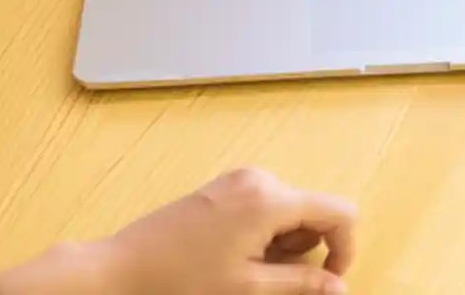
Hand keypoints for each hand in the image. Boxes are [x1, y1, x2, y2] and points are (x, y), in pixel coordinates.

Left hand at [0, 168, 357, 294]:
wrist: (119, 269)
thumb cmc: (177, 278)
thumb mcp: (248, 287)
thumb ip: (301, 284)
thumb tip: (338, 287)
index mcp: (270, 200)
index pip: (339, 213)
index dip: (345, 248)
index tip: (331, 280)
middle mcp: (260, 180)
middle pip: (314, 212)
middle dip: (305, 250)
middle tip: (272, 281)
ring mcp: (242, 181)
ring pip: (292, 212)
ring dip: (284, 245)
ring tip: (247, 270)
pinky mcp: (227, 188)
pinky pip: (268, 207)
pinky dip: (266, 234)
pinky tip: (236, 256)